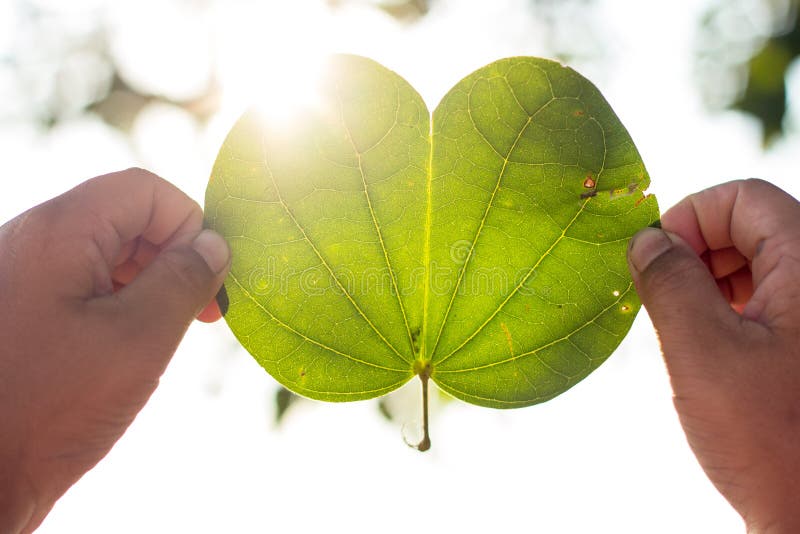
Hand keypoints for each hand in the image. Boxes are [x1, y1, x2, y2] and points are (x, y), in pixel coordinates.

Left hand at [0, 168, 229, 532]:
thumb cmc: (51, 408)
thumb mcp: (139, 338)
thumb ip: (184, 279)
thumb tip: (214, 245)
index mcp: (60, 231)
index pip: (145, 191)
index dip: (189, 226)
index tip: (207, 280)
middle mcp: (34, 240)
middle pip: (126, 216)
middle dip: (173, 256)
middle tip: (200, 312)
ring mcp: (23, 273)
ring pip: (107, 251)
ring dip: (149, 282)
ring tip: (164, 334)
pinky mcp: (22, 307)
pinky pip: (83, 281)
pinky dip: (120, 302)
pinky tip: (128, 346)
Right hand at [628, 179, 799, 533]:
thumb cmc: (772, 442)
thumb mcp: (703, 352)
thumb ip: (670, 281)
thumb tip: (647, 240)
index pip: (744, 198)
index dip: (689, 217)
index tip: (655, 262)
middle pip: (753, 226)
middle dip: (697, 253)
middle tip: (665, 300)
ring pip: (758, 264)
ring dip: (710, 285)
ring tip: (688, 333)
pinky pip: (769, 301)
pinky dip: (729, 312)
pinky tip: (713, 353)